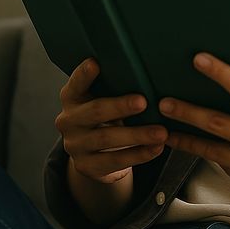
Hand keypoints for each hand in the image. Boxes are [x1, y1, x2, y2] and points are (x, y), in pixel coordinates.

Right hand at [55, 58, 167, 183]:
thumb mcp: (102, 100)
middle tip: (144, 102)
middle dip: (120, 106)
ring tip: (161, 132)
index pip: (75, 84)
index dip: (83, 74)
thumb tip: (145, 73)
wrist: (93, 154)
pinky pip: (115, 160)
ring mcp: (74, 145)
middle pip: (95, 111)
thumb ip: (114, 88)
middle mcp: (68, 120)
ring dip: (137, 135)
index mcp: (71, 98)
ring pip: (107, 139)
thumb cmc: (105, 116)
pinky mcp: (86, 166)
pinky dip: (139, 154)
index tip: (95, 62)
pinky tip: (157, 148)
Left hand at [159, 52, 229, 217]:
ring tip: (169, 132)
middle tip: (165, 102)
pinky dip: (217, 158)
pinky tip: (204, 150)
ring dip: (188, 140)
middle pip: (218, 122)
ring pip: (215, 151)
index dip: (220, 72)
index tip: (198, 60)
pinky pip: (229, 170)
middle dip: (187, 111)